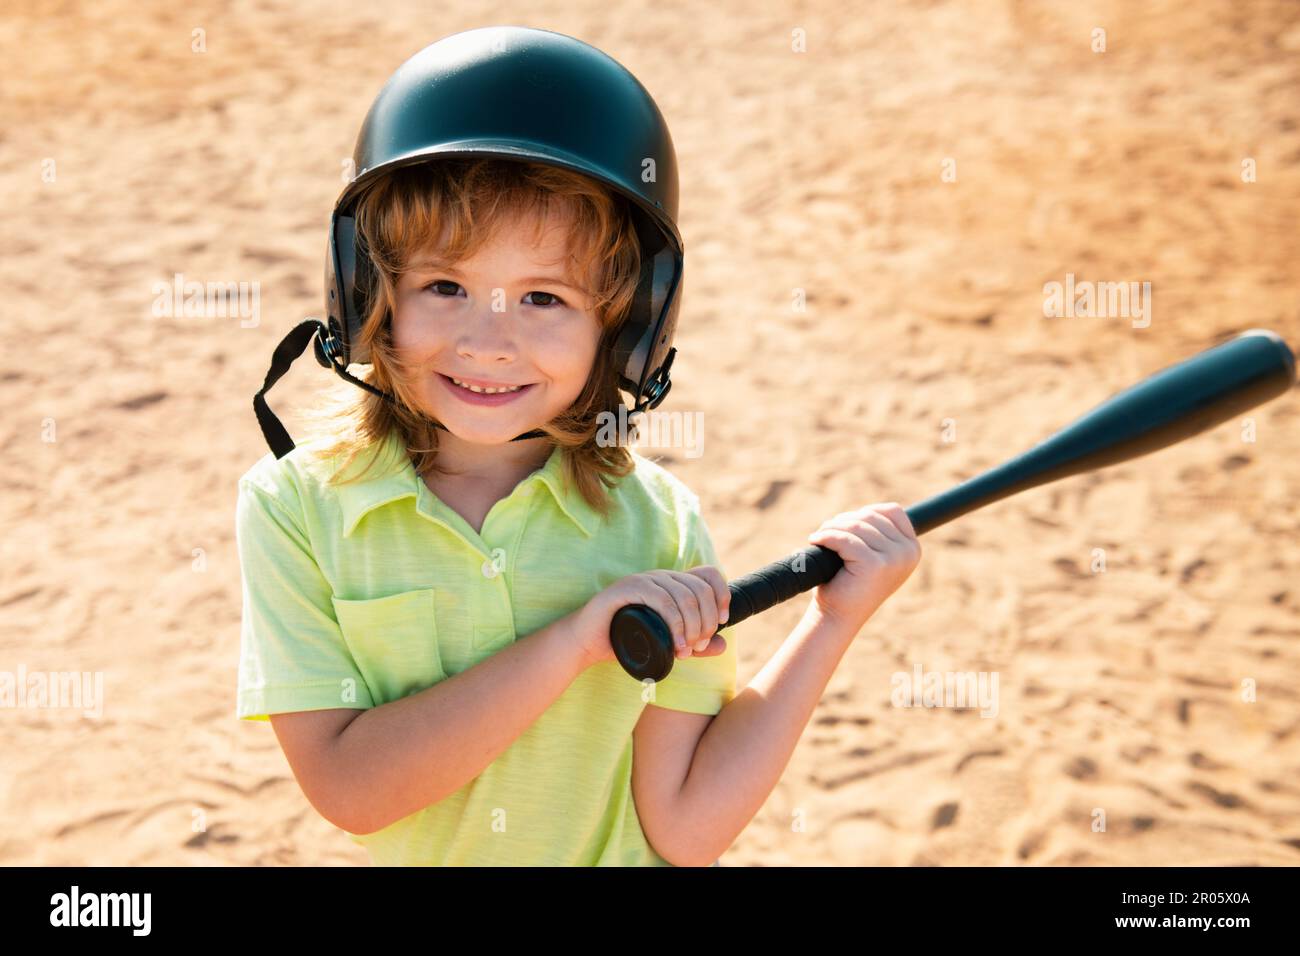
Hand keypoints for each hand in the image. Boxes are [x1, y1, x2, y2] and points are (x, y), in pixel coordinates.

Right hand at [570, 567, 731, 668]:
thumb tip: (723, 645)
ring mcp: (644, 579)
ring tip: (686, 651)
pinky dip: (675, 624)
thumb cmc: (626, 640)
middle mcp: (661, 576)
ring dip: (692, 627)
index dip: (722, 595)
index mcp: (673, 582)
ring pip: (684, 596)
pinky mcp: (627, 588)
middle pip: (700, 589)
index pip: (709, 574)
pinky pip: (661, 599)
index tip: (722, 622)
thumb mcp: (667, 643)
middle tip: (697, 646)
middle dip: (706, 621)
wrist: (587, 643)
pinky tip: (675, 643)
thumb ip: (695, 644)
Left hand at [805, 502, 920, 630]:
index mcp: (912, 549)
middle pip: (871, 516)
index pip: (892, 511)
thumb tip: (865, 511)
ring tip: (821, 538)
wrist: (837, 616)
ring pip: (857, 526)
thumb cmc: (849, 583)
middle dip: (844, 520)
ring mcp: (894, 559)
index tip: (846, 525)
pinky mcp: (875, 565)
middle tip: (826, 533)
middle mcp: (908, 553)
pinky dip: (827, 537)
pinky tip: (816, 541)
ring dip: (833, 527)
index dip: (865, 512)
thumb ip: (876, 533)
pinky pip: (845, 539)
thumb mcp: (870, 554)